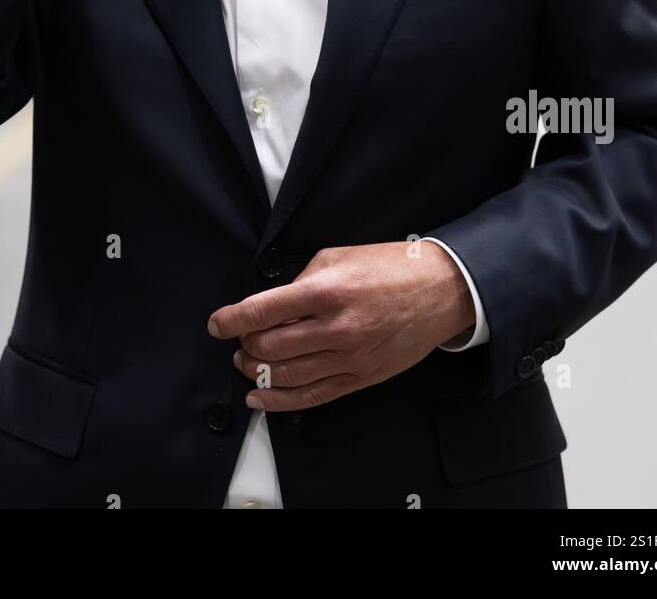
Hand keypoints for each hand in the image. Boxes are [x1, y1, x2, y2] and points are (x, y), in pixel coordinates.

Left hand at [208, 241, 475, 411]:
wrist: (439, 291)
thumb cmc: (389, 267)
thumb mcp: (338, 256)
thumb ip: (302, 280)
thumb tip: (274, 305)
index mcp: (326, 291)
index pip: (263, 311)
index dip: (231, 320)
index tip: (217, 323)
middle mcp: (335, 328)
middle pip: (270, 348)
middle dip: (245, 346)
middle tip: (238, 340)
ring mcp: (348, 358)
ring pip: (286, 376)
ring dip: (257, 372)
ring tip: (245, 363)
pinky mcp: (359, 378)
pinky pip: (311, 397)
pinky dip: (279, 402)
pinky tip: (259, 398)